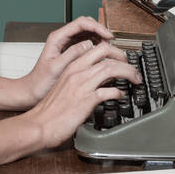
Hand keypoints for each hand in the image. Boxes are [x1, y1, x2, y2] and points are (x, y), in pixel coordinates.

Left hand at [21, 16, 130, 104]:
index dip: (97, 27)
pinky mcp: (70, 52)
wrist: (32, 91)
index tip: (108, 36)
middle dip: (100, 30)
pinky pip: (86, 43)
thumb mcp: (57, 68)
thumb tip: (88, 44)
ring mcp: (67, 45)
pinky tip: (102, 54)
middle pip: (86, 25)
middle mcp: (62, 38)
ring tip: (109, 48)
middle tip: (111, 41)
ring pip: (87, 33)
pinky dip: (96, 45)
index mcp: (57, 38)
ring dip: (100, 38)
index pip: (81, 23)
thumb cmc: (40, 82)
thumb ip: (72, 54)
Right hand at [24, 38, 142, 150]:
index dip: (114, 51)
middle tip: (132, 68)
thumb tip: (102, 80)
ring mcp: (82, 85)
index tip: (122, 58)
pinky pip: (109, 91)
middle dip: (125, 58)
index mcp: (72, 67)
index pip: (97, 48)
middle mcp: (77, 72)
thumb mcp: (65, 87)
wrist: (39, 125)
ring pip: (111, 68)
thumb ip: (81, 80)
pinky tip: (121, 95)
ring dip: (128, 72)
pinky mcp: (86, 100)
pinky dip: (119, 92)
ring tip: (135, 79)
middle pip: (107, 53)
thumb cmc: (50, 110)